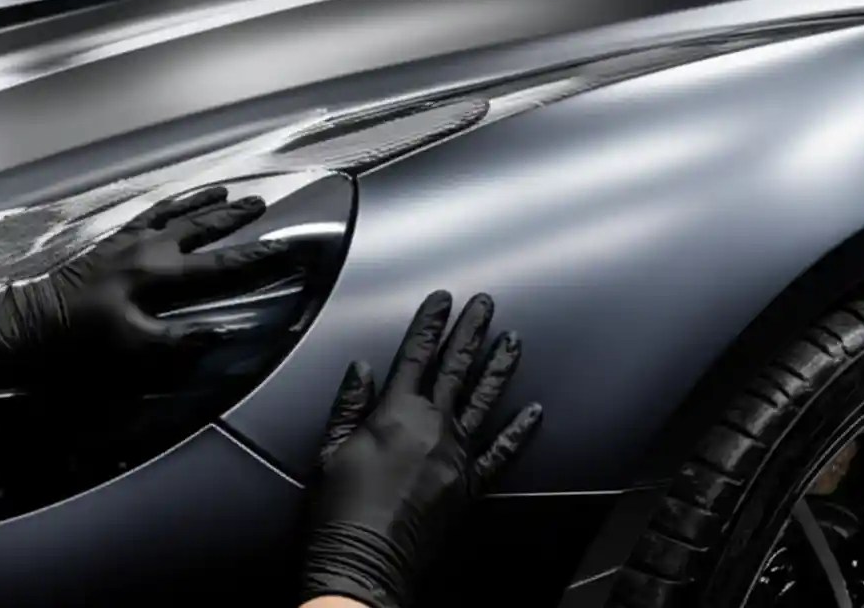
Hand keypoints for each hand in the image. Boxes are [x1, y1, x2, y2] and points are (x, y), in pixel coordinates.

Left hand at [0, 185, 293, 380]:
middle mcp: (151, 248)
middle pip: (202, 227)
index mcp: (161, 273)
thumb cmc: (88, 335)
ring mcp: (131, 239)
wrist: (38, 317)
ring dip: (204, 202)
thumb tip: (222, 331)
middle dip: (234, 216)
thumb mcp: (135, 343)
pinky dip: (169, 204)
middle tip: (261, 202)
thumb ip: (179, 338)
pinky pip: (149, 213)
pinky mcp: (115, 239)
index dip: (254, 255)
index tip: (281, 245)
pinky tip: (178, 201)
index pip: (219, 263)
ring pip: (177, 212)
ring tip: (228, 191)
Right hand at [300, 291, 542, 607]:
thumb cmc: (340, 513)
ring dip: (499, 366)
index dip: (430, 323)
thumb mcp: (327, 451)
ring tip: (513, 340)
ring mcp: (456, 454)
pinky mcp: (470, 483)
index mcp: (395, 414)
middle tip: (486, 304)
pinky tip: (536, 412)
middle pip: (456, 367)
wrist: (364, 563)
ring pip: (485, 399)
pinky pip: (502, 452)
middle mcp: (432, 426)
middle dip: (472, 331)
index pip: (416, 355)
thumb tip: (362, 369)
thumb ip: (349, 405)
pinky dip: (520, 431)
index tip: (443, 300)